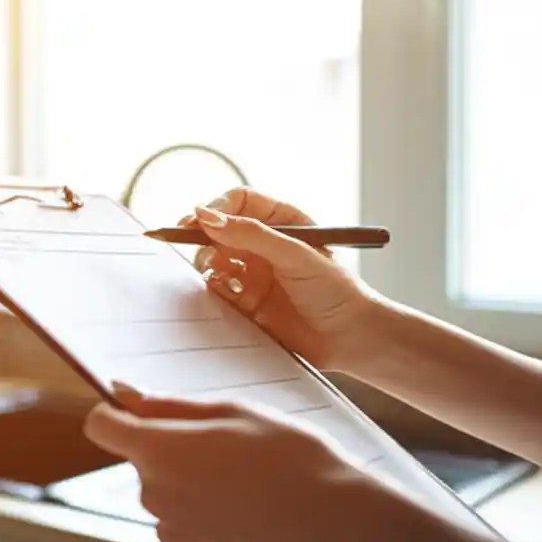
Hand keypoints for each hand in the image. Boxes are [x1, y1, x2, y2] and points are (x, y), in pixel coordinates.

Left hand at [85, 385, 452, 541]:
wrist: (336, 524)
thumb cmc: (292, 457)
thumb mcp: (235, 411)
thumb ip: (170, 405)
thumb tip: (121, 393)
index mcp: (161, 450)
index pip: (102, 426)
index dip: (118, 417)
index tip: (140, 416)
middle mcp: (155, 496)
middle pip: (146, 467)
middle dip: (174, 456)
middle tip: (230, 453)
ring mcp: (173, 537)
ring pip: (168, 504)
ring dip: (193, 494)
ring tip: (248, 490)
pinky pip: (187, 539)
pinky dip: (207, 530)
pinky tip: (247, 521)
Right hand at [184, 188, 389, 371]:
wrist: (350, 340)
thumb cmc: (336, 291)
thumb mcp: (295, 255)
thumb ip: (250, 235)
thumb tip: (207, 216)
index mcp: (284, 222)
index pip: (240, 202)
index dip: (217, 208)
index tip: (199, 220)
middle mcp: (267, 245)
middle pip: (221, 228)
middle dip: (204, 235)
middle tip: (191, 243)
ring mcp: (256, 273)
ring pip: (214, 257)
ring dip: (208, 261)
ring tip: (216, 271)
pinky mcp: (248, 302)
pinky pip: (219, 288)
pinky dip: (215, 287)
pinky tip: (226, 293)